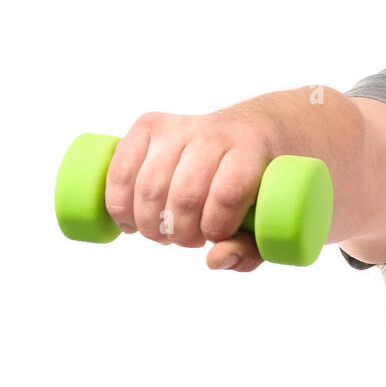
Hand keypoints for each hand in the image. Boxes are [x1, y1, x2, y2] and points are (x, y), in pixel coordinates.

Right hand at [103, 109, 277, 271]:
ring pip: (149, 187)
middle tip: (188, 240)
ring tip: (164, 233)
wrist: (252, 129)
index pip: (226, 195)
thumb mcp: (267, 213)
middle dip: (181, 233)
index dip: (216, 228)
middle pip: (185, 196)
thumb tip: (213, 261)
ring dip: (150, 225)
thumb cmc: (258, 180)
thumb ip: (249, 247)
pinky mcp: (149, 125)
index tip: (215, 237)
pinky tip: (130, 222)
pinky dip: (118, 203)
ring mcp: (179, 126)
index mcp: (251, 149)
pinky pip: (120, 169)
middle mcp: (214, 132)